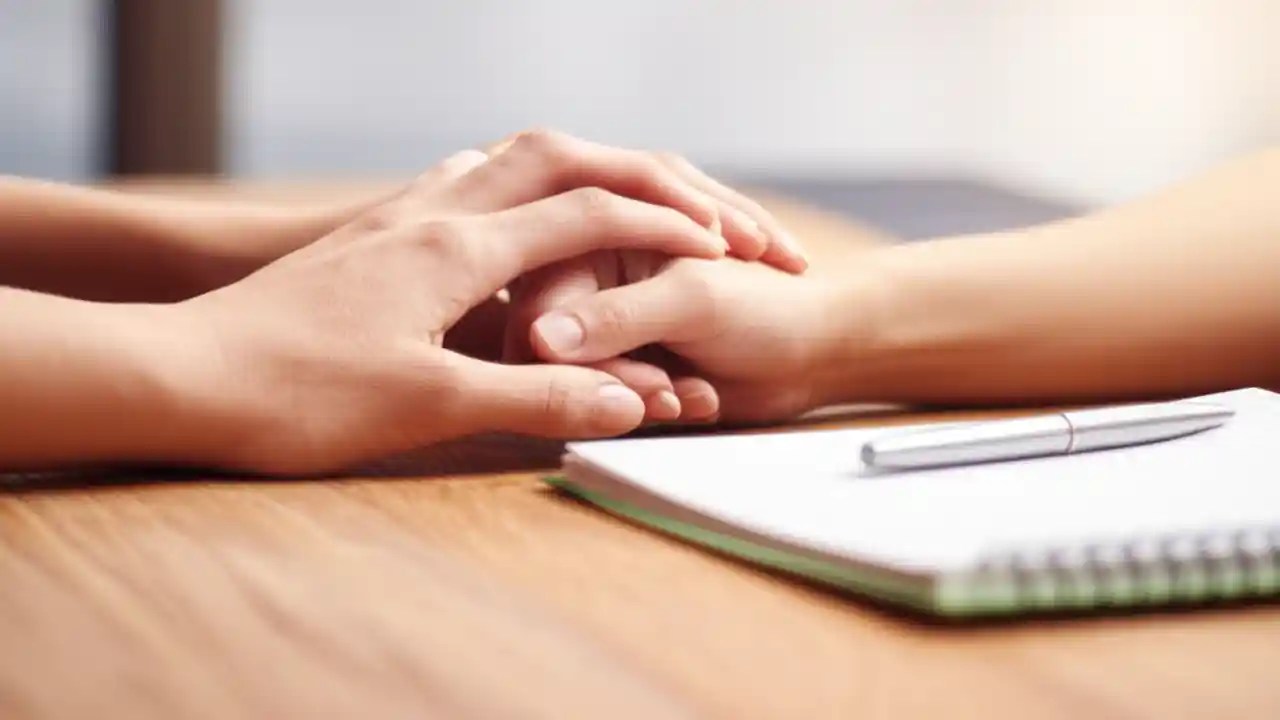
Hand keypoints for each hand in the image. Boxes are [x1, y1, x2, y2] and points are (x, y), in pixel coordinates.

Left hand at [163, 172, 726, 474]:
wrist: (179, 373)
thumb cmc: (297, 395)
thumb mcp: (428, 407)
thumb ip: (537, 399)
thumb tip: (629, 402)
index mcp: (458, 248)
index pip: (589, 211)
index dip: (665, 221)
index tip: (720, 239)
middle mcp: (431, 214)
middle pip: (551, 155)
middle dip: (629, 169)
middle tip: (683, 193)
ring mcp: (394, 218)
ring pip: (500, 159)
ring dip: (569, 167)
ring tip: (610, 192)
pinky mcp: (366, 237)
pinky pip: (455, 183)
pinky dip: (504, 187)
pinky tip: (499, 217)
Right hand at [526, 256, 868, 422]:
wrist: (819, 351)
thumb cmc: (769, 307)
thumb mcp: (692, 301)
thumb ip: (616, 317)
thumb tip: (538, 339)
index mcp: (601, 236)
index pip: (541, 302)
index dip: (566, 350)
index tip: (607, 377)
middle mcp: (595, 279)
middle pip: (553, 348)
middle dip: (610, 379)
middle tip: (661, 394)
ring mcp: (609, 327)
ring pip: (579, 380)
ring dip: (633, 396)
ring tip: (686, 396)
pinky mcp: (626, 365)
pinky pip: (608, 399)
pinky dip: (650, 406)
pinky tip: (695, 399)